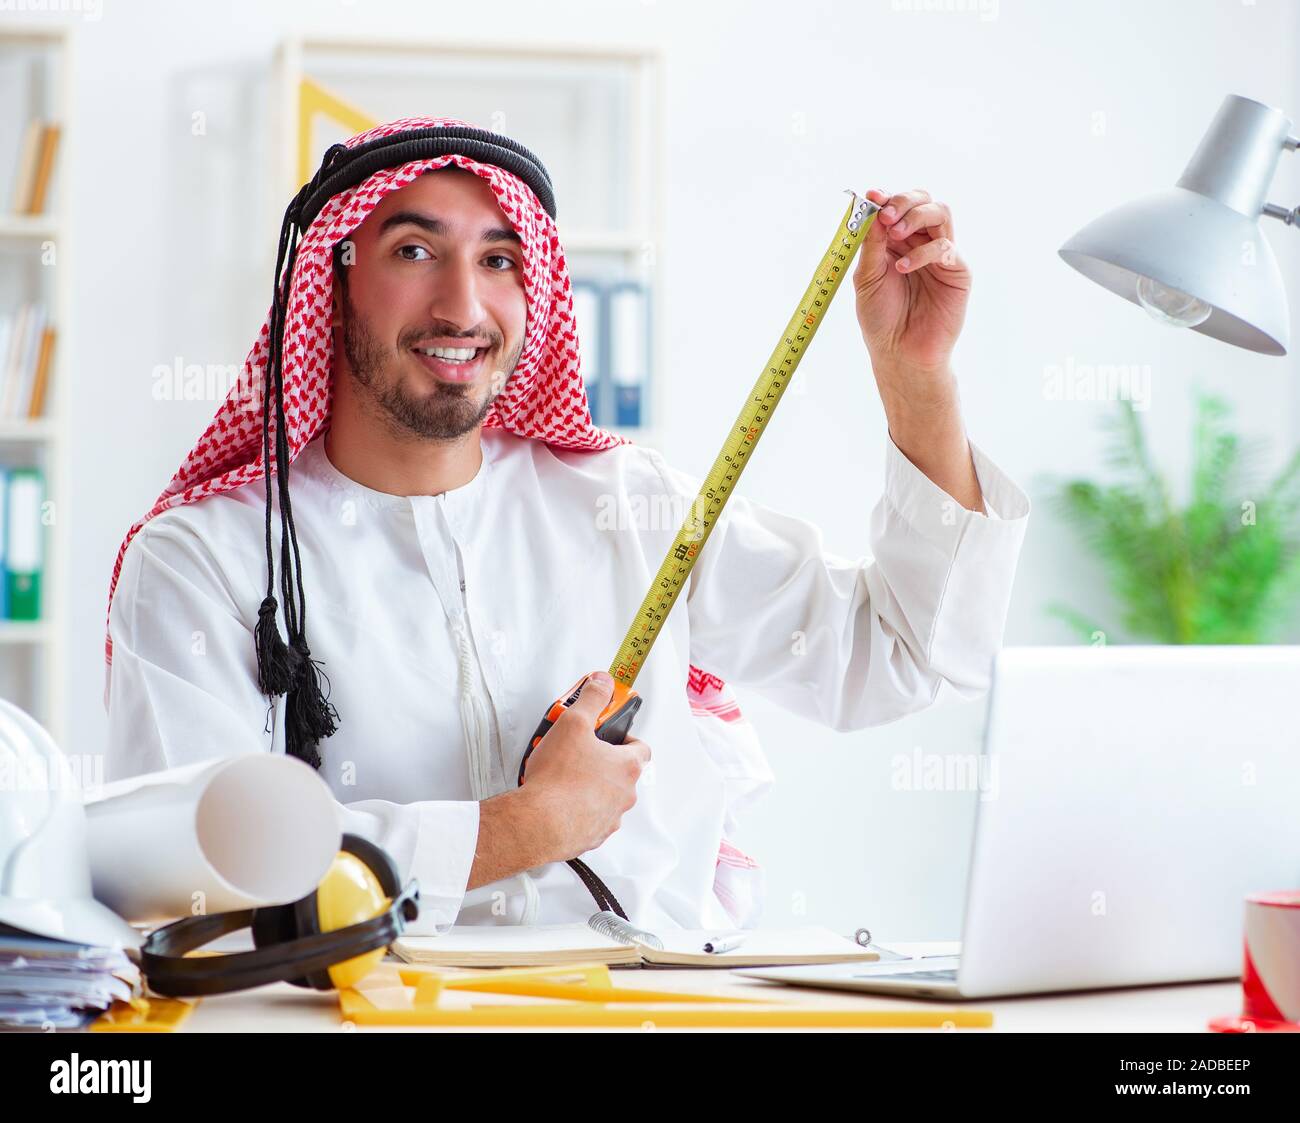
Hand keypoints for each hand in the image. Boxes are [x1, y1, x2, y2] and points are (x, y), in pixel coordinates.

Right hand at [518, 672, 650, 860]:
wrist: (540, 823)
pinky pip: (588, 816)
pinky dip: (576, 807)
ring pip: (604, 795)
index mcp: (627, 767)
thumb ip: (591, 699)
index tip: (608, 730)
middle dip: (600, 758)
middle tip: (575, 749)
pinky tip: (555, 798)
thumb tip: (603, 684)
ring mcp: (609, 817)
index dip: (624, 736)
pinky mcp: (591, 835)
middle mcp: (624, 794)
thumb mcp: (574, 723)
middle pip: (620, 771)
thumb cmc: (558, 779)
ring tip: (559, 773)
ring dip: (588, 784)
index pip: (640, 746)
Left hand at [853, 187, 971, 403]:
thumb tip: (874, 212)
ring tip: (896, 232)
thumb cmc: (881, 319)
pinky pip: (946, 247)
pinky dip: (923, 252)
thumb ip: (871, 245)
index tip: (872, 196)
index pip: (897, 207)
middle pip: (923, 201)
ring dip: (917, 215)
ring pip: (941, 213)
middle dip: (904, 201)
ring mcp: (940, 255)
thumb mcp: (866, 279)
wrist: (899, 353)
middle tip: (887, 215)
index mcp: (895, 241)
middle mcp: (919, 243)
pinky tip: (903, 268)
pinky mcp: (957, 272)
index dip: (887, 197)